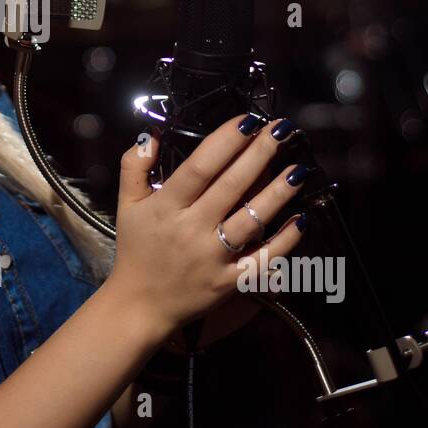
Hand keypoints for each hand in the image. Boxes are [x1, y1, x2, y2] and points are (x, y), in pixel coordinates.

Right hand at [104, 112, 308, 341]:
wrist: (139, 305)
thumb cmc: (137, 250)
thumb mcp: (126, 204)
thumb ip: (134, 166)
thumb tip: (151, 135)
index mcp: (166, 207)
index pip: (200, 167)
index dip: (225, 141)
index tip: (247, 121)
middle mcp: (191, 230)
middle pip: (231, 186)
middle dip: (259, 154)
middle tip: (281, 130)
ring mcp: (213, 257)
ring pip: (252, 219)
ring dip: (278, 192)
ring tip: (298, 168)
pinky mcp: (230, 282)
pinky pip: (263, 260)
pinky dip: (285, 241)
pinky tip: (301, 219)